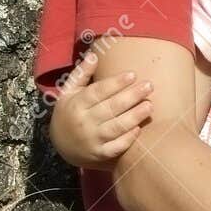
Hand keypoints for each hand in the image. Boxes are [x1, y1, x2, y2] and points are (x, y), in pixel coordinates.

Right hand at [48, 51, 153, 168]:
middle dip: (131, 96)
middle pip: (110, 108)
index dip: (115, 83)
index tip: (132, 74)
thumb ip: (81, 74)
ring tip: (150, 105)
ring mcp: (91, 140)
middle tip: (149, 85)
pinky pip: (116, 147)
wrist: (60, 146)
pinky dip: (128, 138)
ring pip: (115, 127)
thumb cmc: (69, 113)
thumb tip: (94, 55)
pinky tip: (139, 128)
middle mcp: (83, 122)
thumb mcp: (69, 92)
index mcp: (76, 104)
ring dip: (134, 116)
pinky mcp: (99, 154)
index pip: (97, 92)